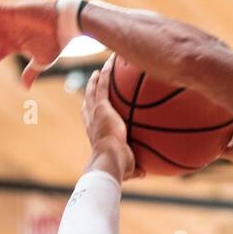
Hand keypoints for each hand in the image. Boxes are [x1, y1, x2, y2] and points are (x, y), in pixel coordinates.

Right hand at [82, 58, 137, 180]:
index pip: (90, 119)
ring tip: (101, 67)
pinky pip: (103, 85)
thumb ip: (135, 167)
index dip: (90, 110)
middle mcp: (92, 121)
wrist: (110, 160)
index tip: (93, 104)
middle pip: (88, 100)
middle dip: (90, 89)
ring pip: (94, 89)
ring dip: (97, 77)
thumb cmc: (117, 168)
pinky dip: (105, 73)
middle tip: (93, 79)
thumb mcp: (127, 167)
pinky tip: (110, 62)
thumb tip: (144, 172)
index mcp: (95, 134)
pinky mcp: (102, 106)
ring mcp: (96, 112)